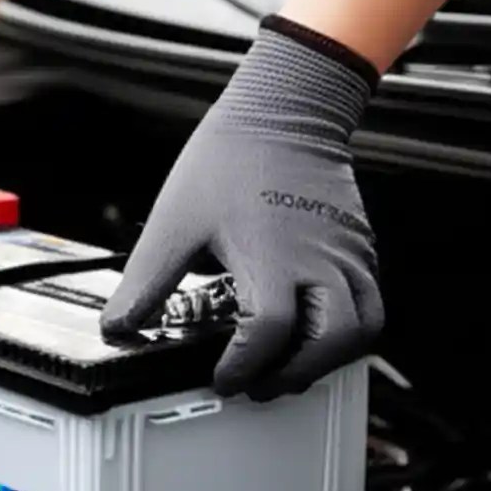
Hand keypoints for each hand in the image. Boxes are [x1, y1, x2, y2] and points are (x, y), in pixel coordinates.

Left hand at [100, 18, 383, 400]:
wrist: (283, 107)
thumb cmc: (231, 157)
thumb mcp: (175, 223)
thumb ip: (147, 282)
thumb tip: (119, 325)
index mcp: (271, 256)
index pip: (270, 333)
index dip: (245, 366)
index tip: (223, 378)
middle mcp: (320, 259)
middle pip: (332, 342)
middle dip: (295, 374)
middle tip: (259, 383)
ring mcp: (347, 253)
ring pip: (363, 329)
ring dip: (328, 359)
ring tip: (289, 366)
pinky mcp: (359, 245)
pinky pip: (370, 302)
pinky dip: (346, 331)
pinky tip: (311, 330)